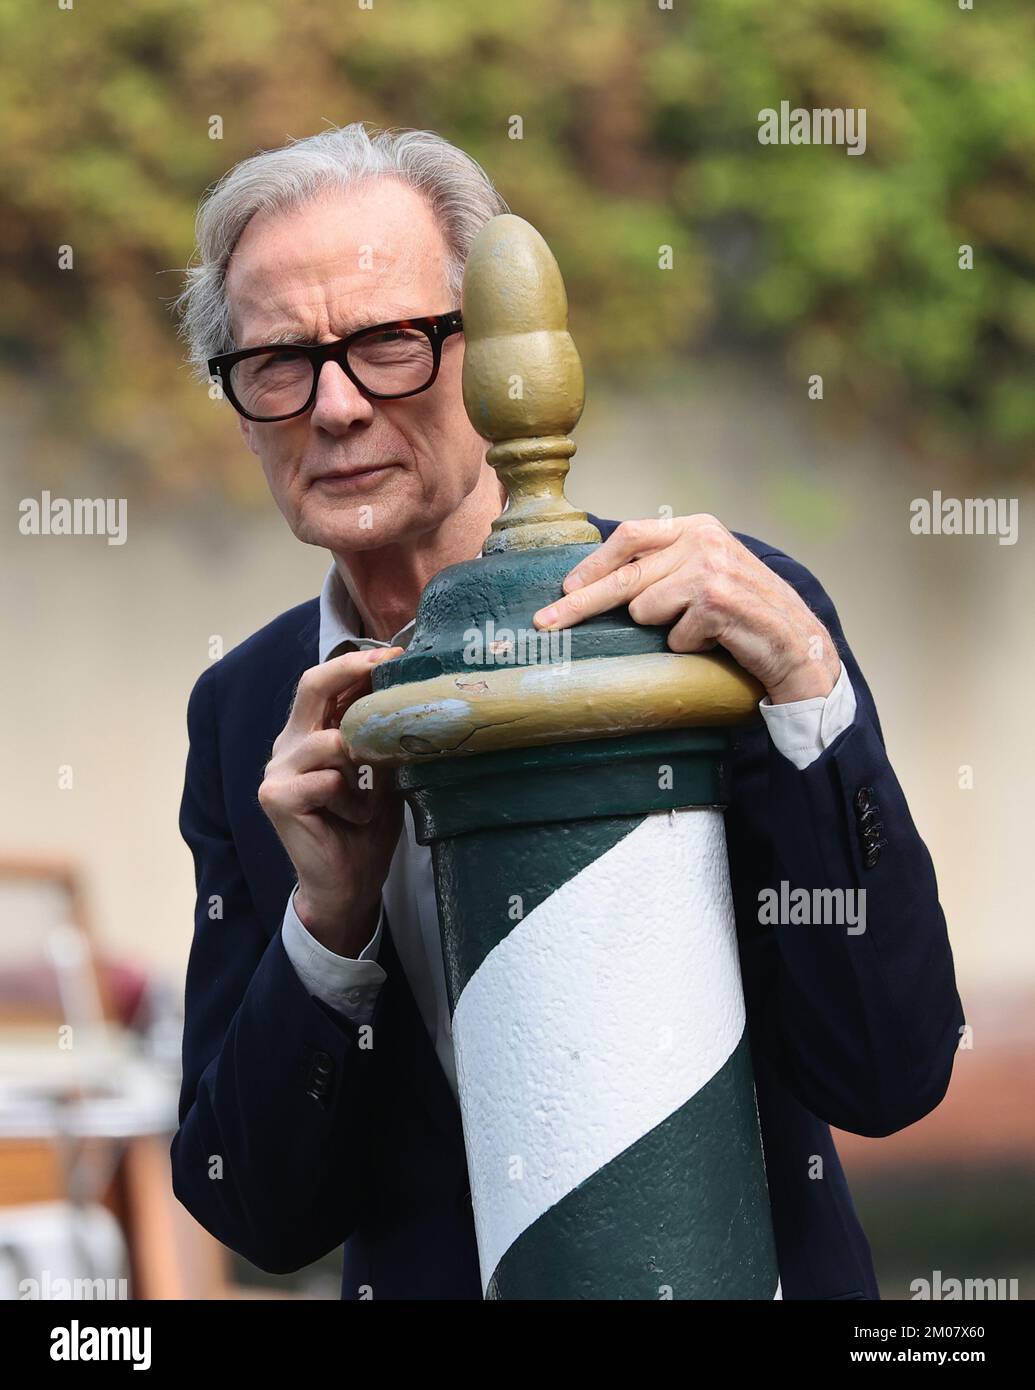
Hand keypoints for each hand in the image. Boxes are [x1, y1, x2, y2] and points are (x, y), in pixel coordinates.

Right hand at [258, 647, 404, 954]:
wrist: (349, 883)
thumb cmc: (365, 828)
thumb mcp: (383, 774)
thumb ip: (381, 737)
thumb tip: (413, 694)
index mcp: (310, 734)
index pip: (326, 684)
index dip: (357, 665)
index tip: (397, 655)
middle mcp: (289, 745)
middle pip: (311, 687)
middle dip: (351, 672)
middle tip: (386, 666)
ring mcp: (277, 770)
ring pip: (331, 742)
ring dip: (362, 769)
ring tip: (370, 800)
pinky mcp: (276, 797)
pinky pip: (327, 781)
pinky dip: (352, 801)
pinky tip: (353, 820)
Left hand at [532, 515, 840, 703]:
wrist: (801, 644)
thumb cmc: (746, 613)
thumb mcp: (707, 573)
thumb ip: (666, 565)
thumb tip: (597, 577)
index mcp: (698, 526)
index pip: (630, 536)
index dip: (592, 565)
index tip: (564, 589)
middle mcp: (704, 541)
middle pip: (624, 575)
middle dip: (579, 603)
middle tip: (545, 623)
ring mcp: (711, 570)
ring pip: (645, 609)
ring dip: (665, 630)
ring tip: (702, 630)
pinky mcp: (717, 603)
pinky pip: (672, 637)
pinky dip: (689, 648)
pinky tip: (718, 642)